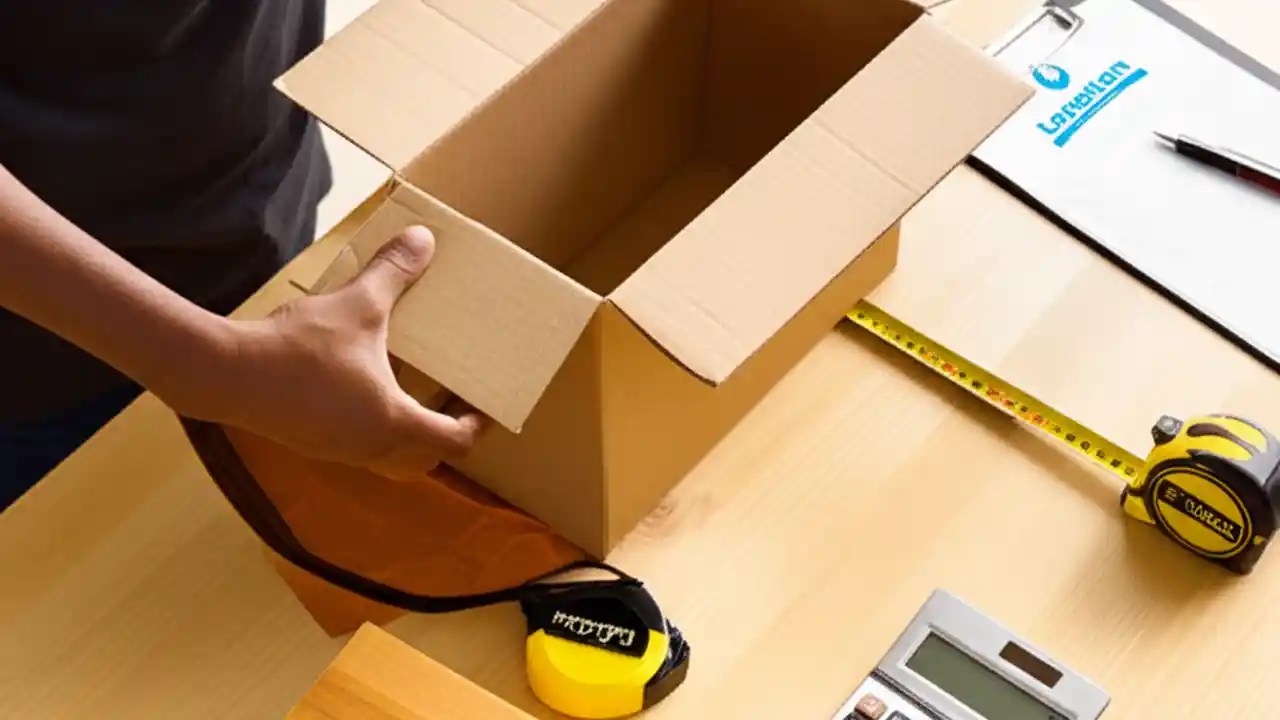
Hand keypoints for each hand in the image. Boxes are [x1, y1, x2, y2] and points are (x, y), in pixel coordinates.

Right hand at [171, 226, 486, 480]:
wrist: (227, 374)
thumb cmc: (301, 346)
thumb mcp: (357, 303)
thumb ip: (394, 272)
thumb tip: (423, 238)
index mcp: (395, 422)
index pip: (454, 440)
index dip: (475, 424)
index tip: (482, 404)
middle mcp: (372, 447)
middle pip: (426, 459)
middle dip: (444, 435)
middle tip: (451, 402)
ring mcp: (340, 452)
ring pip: (391, 458)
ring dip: (409, 436)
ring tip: (413, 395)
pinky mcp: (313, 444)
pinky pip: (360, 449)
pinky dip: (376, 431)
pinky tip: (364, 392)